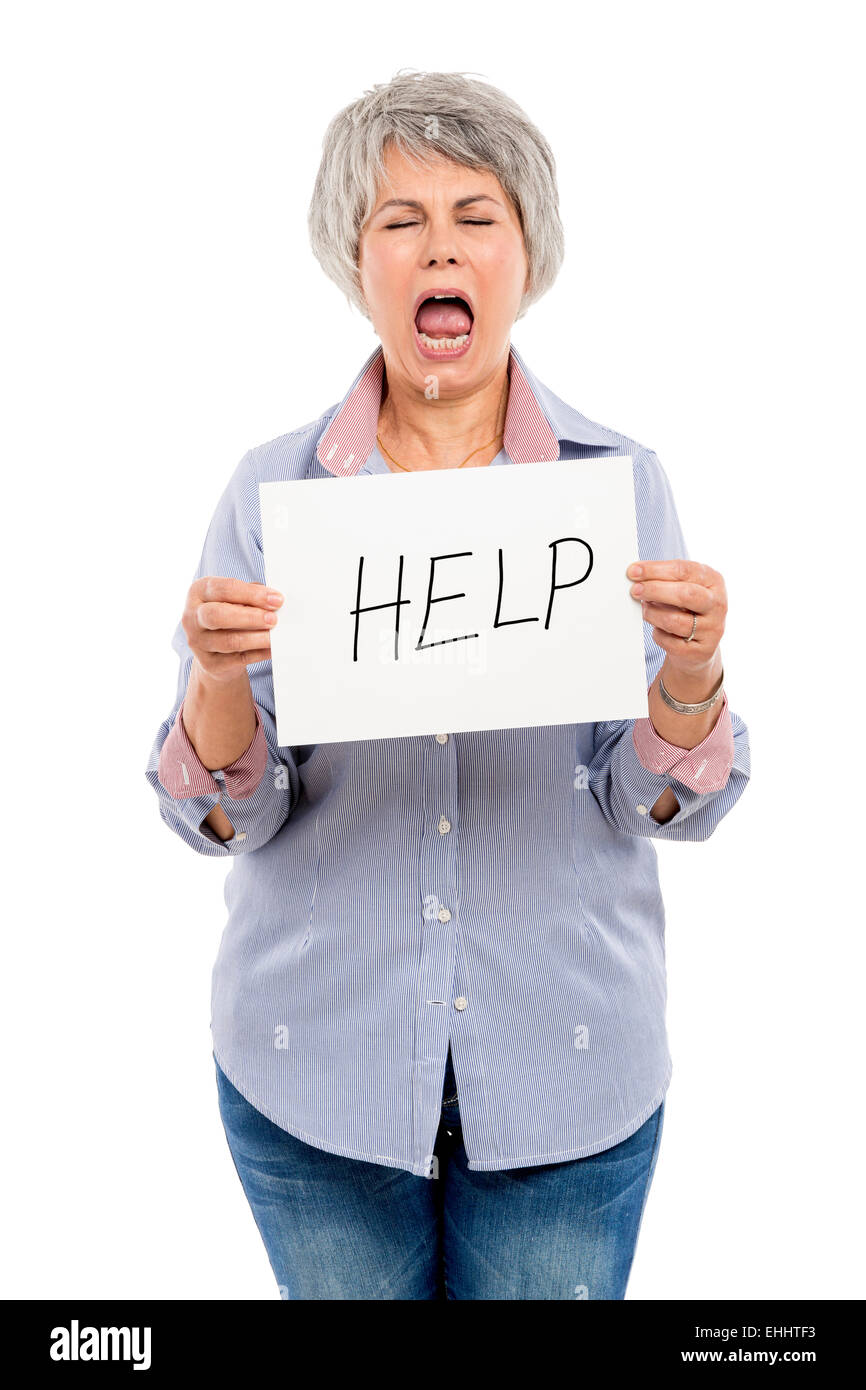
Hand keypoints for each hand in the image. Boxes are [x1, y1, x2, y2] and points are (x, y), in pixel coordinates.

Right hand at [182, 576, 283, 682]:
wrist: (215, 651)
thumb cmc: (228, 616)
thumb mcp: (235, 599)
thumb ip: (250, 595)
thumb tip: (273, 599)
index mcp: (198, 592)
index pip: (223, 589)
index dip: (252, 594)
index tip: (276, 599)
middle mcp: (192, 617)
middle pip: (217, 615)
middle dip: (249, 617)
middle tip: (273, 619)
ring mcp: (198, 642)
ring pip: (229, 641)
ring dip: (256, 638)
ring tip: (274, 636)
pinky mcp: (209, 663)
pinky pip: (238, 659)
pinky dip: (259, 654)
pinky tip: (272, 649)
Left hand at [626, 559, 725, 683]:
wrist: (700, 646)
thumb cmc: (687, 610)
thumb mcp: (683, 588)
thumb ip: (664, 579)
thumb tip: (636, 574)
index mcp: (714, 581)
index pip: (684, 570)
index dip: (656, 570)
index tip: (634, 571)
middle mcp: (717, 604)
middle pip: (685, 594)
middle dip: (655, 590)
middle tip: (635, 590)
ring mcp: (712, 629)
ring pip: (675, 620)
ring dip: (653, 614)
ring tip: (645, 611)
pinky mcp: (701, 651)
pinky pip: (670, 642)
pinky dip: (658, 634)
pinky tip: (657, 629)